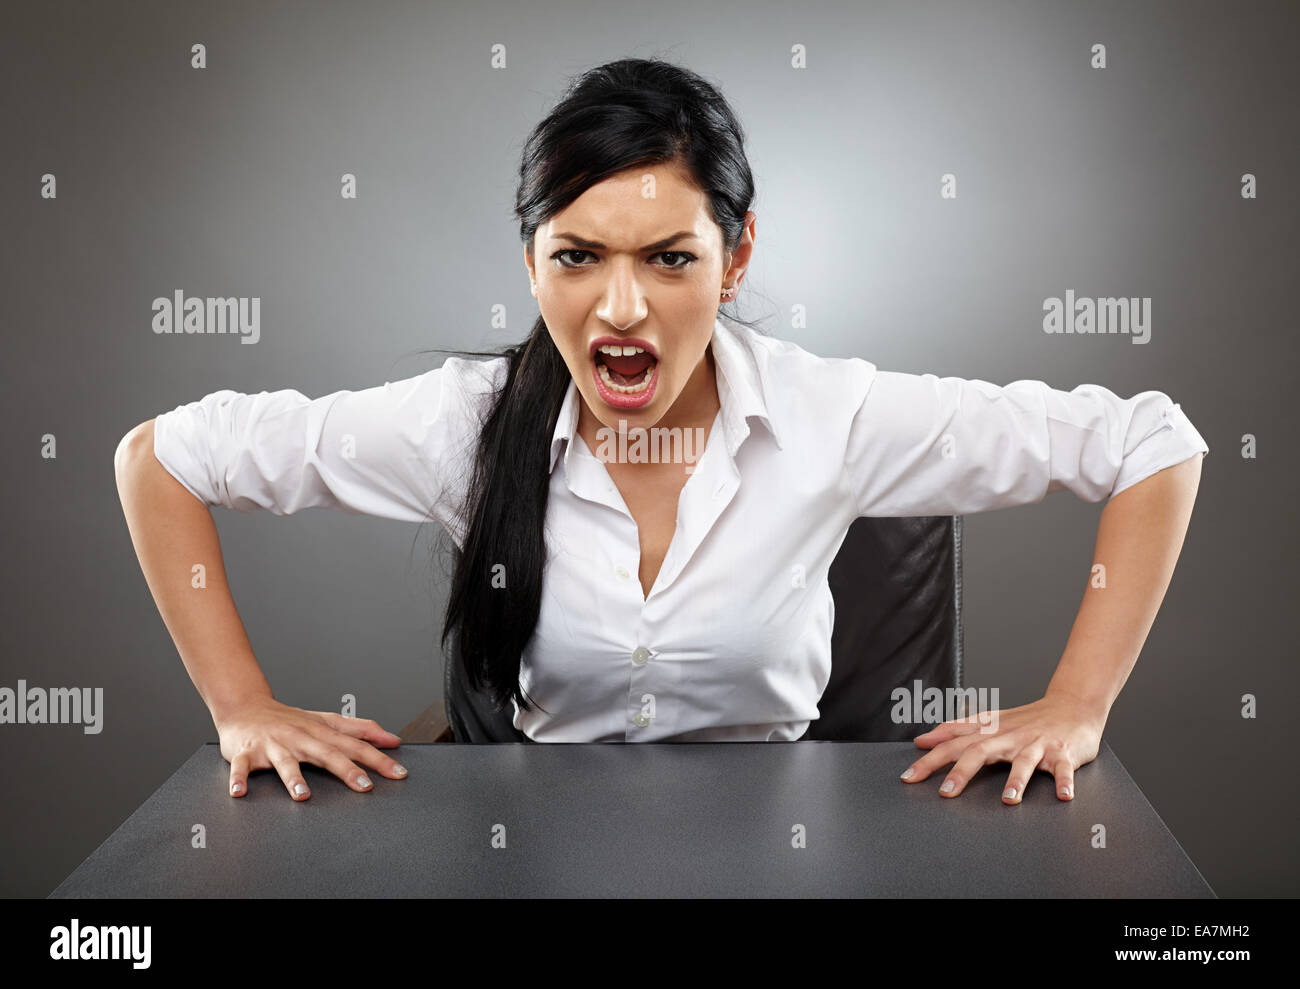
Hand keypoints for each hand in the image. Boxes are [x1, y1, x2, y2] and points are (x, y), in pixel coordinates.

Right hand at [215, 695, 407, 799]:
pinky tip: (239, 792)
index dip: (378, 759)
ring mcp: (273, 745)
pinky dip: (239, 779)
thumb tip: (392, 739)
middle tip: (365, 786)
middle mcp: (300, 738)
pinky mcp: (246, 753)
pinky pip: (241, 767)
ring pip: (285, 762)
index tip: (398, 773)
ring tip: (302, 794)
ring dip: (293, 778)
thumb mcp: (327, 721)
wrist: (245, 707)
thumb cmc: (289, 719)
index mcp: (321, 733)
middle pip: (327, 754)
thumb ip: (360, 730)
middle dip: (347, 770)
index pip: (355, 746)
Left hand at [898, 693, 1104, 803]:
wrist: (1071, 706)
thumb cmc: (1026, 719)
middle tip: (946, 792)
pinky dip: (1065, 781)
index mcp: (990, 731)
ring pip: (1024, 761)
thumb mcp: (987, 722)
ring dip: (1017, 780)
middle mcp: (1009, 737)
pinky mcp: (1063, 753)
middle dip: (961, 771)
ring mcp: (1036, 745)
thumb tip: (922, 740)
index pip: (954, 743)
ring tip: (1009, 800)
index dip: (930, 759)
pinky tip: (1064, 796)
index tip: (910, 776)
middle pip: (981, 751)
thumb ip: (954, 731)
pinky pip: (1064, 768)